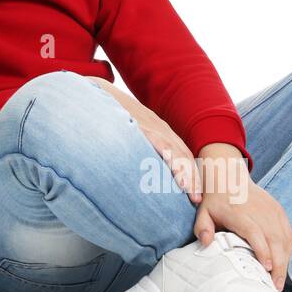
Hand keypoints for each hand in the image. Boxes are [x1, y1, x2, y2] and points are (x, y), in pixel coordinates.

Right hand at [84, 77, 199, 201]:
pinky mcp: (139, 122)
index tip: (193, 196)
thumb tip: (136, 170)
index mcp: (159, 130)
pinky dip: (167, 153)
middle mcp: (159, 127)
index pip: (181, 154)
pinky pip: (157, 139)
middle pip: (183, 154)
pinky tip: (172, 167)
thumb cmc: (107, 115)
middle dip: (192, 178)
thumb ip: (137, 148)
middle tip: (196, 200)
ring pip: (174, 150)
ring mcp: (150, 124)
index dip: (189, 174)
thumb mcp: (127, 133)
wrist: (95, 90)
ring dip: (183, 171)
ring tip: (189, 191)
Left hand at [193, 151, 291, 291]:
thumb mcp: (203, 212)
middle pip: (274, 239)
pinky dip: (288, 249)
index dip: (263, 250)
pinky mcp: (279, 211)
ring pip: (284, 238)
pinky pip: (288, 232)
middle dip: (278, 264)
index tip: (267, 267)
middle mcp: (259, 211)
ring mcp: (272, 210)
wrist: (229, 176)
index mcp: (239, 212)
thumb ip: (202, 228)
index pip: (255, 232)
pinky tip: (284, 263)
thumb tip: (206, 242)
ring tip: (280, 280)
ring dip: (285, 260)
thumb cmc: (215, 200)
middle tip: (276, 286)